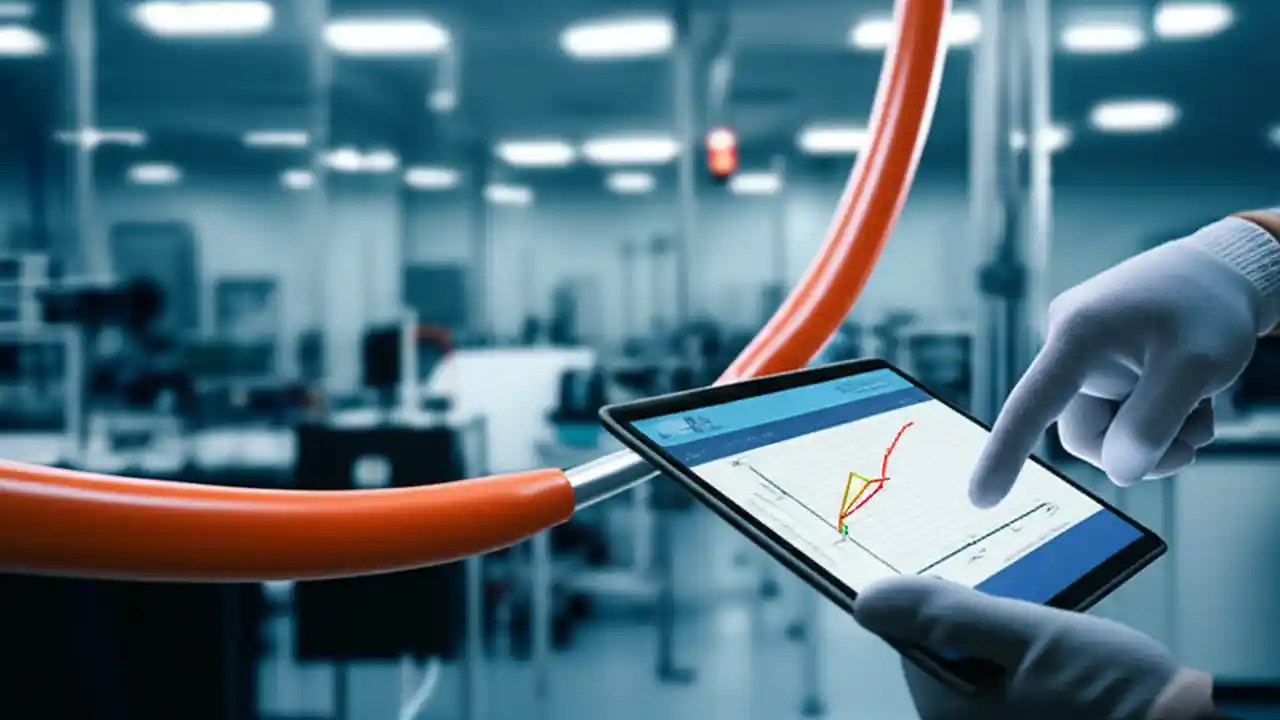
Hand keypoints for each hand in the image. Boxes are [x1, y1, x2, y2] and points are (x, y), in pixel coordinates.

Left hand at [853, 576, 1196, 719]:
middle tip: (1013, 585)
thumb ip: (949, 615)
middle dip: (973, 611)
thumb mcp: (1029, 637)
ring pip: (979, 657)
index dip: (932, 597)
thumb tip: (868, 600)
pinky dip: (1024, 647)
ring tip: (1043, 607)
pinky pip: (1008, 674)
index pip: (910, 641)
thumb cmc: (1119, 693)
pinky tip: (1056, 632)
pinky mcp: (1030, 716)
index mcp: (951, 715)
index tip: (948, 560)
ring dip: (1003, 626)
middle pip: (945, 648)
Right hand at [969, 217, 1279, 506]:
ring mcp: (1084, 357)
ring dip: (1153, 437)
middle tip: (1188, 443)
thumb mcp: (1198, 368)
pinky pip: (1116, 415)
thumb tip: (1119, 471)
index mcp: (1080, 335)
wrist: (1222, 270)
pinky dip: (1155, 421)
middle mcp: (1069, 344)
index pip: (1032, 404)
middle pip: (1085, 435)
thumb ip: (1153, 425)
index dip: (1005, 454)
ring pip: (1104, 431)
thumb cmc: (1210, 307)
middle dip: (1137, 449)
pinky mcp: (1101, 366)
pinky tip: (1187, 400)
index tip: (981, 499)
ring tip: (1196, 410)